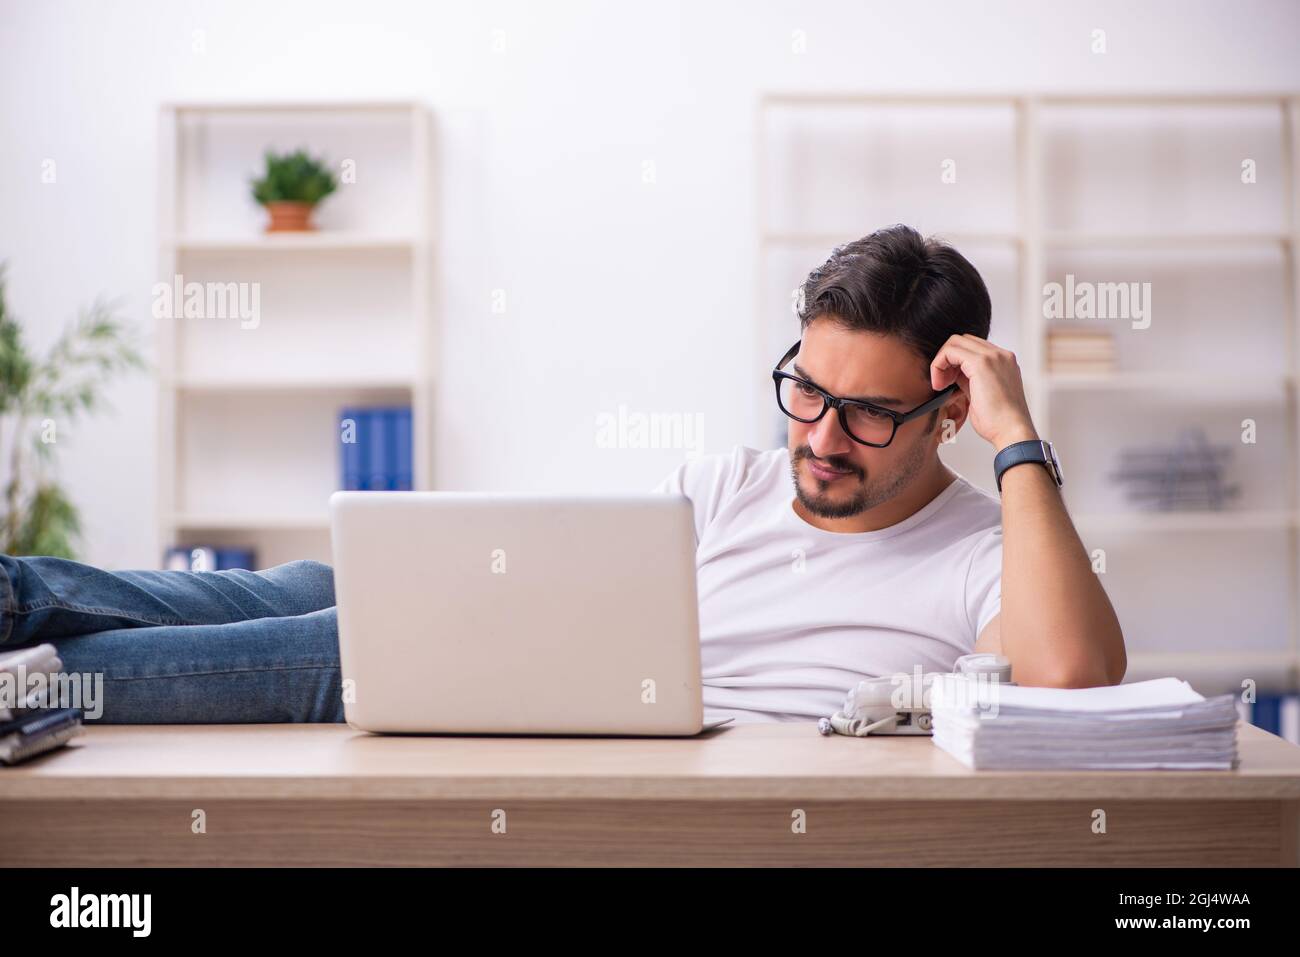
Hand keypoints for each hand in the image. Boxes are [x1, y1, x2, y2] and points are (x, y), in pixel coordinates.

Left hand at [930, 334, 1038, 449]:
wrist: (1012, 432)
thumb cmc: (999, 422)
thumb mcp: (982, 394)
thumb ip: (970, 380)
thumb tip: (954, 375)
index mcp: (1004, 362)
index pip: (973, 348)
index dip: (955, 362)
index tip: (948, 381)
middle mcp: (1001, 355)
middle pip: (963, 341)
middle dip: (947, 359)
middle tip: (942, 382)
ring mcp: (994, 356)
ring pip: (955, 342)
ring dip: (942, 362)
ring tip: (941, 384)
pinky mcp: (982, 363)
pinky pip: (951, 351)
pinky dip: (939, 365)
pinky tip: (941, 384)